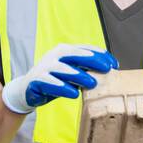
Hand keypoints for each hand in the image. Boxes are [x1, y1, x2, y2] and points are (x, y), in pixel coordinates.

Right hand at [0, 43, 118, 114]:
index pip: (85, 49)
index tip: (115, 64)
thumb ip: (85, 70)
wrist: (27, 90)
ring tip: (92, 83)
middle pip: (74, 54)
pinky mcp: (37, 80)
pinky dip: (62, 87)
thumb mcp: (71, 74)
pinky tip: (74, 93)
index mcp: (64, 50)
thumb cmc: (54, 81)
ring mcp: (45, 67)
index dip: (100, 55)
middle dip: (92, 60)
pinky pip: (50, 82)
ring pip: (63, 68)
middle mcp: (54, 56)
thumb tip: (109, 73)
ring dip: (78, 75)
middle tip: (107, 68)